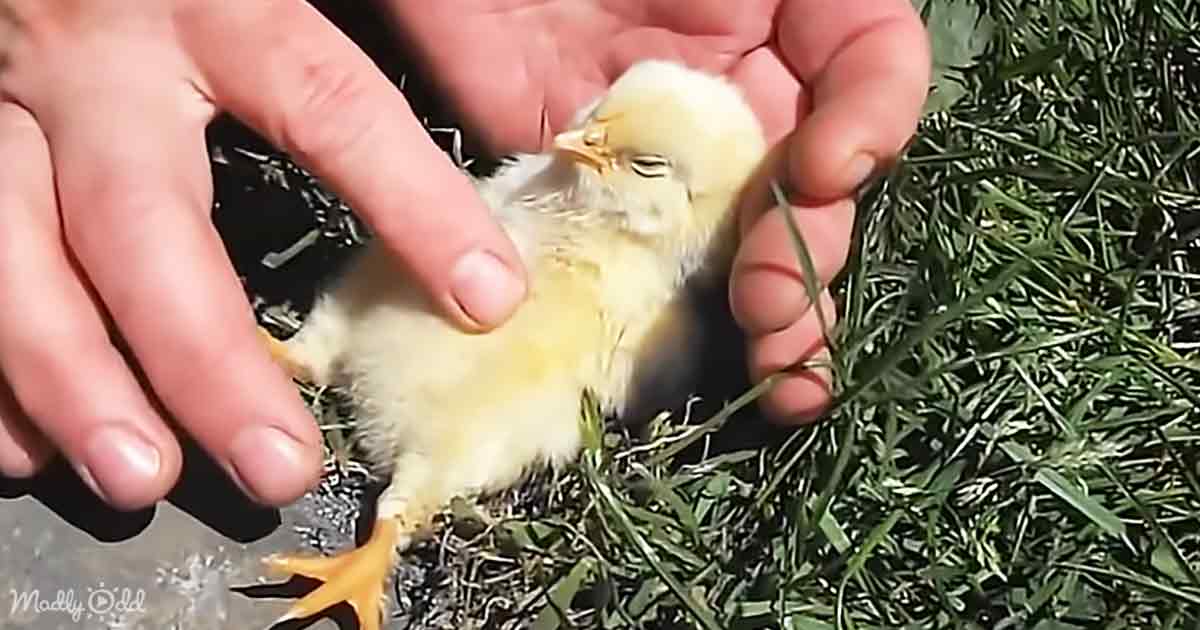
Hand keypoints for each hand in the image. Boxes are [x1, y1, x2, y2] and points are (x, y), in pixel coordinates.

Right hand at [0, 2, 525, 507]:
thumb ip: (422, 11)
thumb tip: (524, 117)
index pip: (328, 107)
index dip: (412, 206)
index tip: (484, 300)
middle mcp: (100, 58)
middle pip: (144, 226)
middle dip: (207, 362)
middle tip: (279, 468)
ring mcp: (7, 103)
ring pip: (17, 256)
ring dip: (73, 383)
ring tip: (145, 479)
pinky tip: (33, 445)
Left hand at [386, 0, 930, 422]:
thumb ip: (835, 23)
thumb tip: (842, 158)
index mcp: (790, 28)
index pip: (873, 88)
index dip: (869, 135)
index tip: (822, 169)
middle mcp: (741, 102)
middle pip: (810, 199)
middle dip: (808, 263)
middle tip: (776, 312)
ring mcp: (664, 158)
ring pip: (735, 251)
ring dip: (766, 320)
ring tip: (775, 374)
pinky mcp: (586, 197)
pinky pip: (634, 265)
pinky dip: (660, 320)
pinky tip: (683, 366)